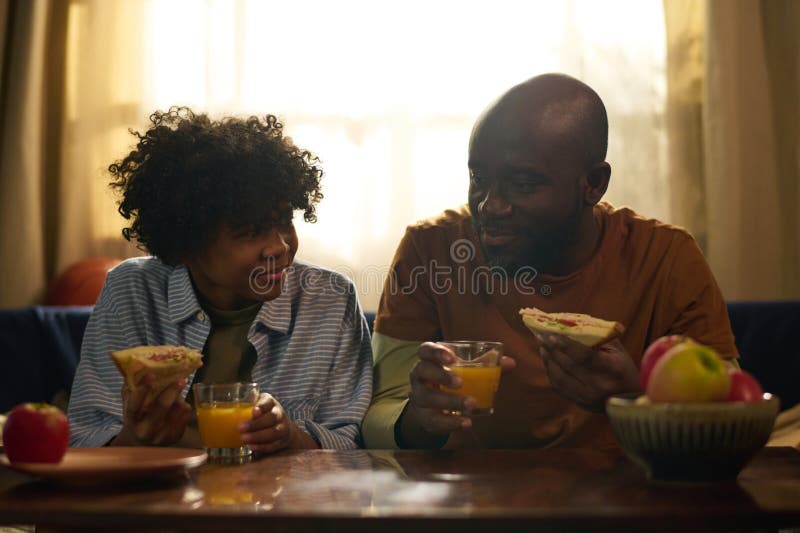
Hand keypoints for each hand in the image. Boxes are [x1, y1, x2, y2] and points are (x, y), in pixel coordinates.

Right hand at [114, 373, 190, 445]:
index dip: (143, 389)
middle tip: (181, 379)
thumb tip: (137, 363)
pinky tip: (179, 404)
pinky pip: (185, 416)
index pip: (135, 404)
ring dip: (180, 397)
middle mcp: (146, 430)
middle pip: (161, 407)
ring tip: (177, 391)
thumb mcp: (129, 404)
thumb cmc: (136, 417)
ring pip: (177, 410)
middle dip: (172, 390)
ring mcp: (161, 436)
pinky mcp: (174, 438)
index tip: (151, 374)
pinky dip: (184, 406)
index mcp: (132, 420)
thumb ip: (132, 387)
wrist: (141, 443)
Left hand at [239, 393, 317, 453]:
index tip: (253, 411)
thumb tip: (232, 401)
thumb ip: (249, 402)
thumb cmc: (264, 413)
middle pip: (271, 418)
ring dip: (258, 436)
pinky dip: (262, 447)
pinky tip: (252, 447)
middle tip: (240, 428)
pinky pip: (274, 445)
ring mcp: (282, 427)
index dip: (262, 406)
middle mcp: (279, 414)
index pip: (268, 402)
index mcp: (271, 402)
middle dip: (256, 424)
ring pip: (273, 432)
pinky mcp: (282, 440)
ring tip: (243, 439)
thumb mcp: (259, 404)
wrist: (282, 426)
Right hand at [401, 342, 515, 445]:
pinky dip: (451, 422)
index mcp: (429, 359)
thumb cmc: (452, 380)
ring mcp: (418, 397)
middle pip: (422, 370)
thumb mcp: (466, 370)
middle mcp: (419, 376)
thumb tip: (511, 363)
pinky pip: (434, 420)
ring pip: (427, 397)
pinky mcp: (424, 417)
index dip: (436, 352)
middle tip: (460, 382)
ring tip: (471, 404)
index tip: (452, 357)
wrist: (433, 408)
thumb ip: (486, 365)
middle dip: (441, 376)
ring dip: (450, 401)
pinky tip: (466, 422)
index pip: (425, 350)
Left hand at [536, 334, 640, 411]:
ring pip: (560, 377)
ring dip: (548, 360)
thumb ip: (596, 336)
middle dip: (552, 349)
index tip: (551, 334)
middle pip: (569, 365)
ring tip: (542, 346)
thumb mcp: (616, 350)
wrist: (630, 399)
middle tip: (540, 335)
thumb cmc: (622, 368)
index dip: (566, 345)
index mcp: (612, 368)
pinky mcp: (580, 403)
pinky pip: (559, 387)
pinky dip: (550, 371)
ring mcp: (589, 397)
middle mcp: (600, 385)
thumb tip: (569, 322)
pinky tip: (547, 360)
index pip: (584, 356)